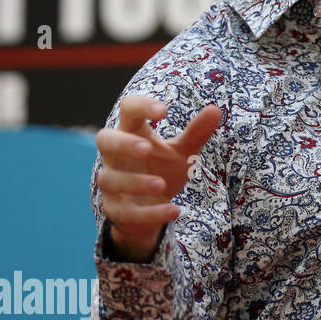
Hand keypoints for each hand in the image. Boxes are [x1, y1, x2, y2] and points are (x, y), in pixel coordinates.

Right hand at [94, 95, 222, 260]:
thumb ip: (197, 132)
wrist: (150, 208)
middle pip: (105, 140)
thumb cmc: (162, 169)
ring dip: (136, 182)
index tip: (163, 110)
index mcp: (132, 133)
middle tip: (147, 148)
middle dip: (123, 143)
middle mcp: (116, 156)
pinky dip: (150, 213)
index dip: (141, 106)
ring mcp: (111, 183)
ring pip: (110, 179)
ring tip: (162, 184)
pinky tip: (174, 211)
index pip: (128, 110)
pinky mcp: (115, 210)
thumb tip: (215, 110)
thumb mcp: (183, 151)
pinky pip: (126, 212)